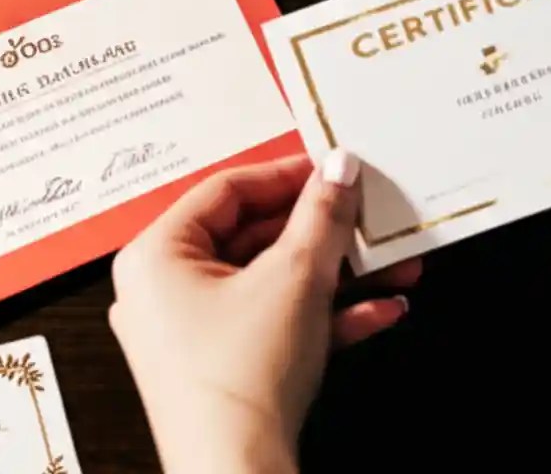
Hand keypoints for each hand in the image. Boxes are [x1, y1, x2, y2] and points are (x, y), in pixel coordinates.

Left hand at [109, 151, 420, 473]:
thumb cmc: (241, 380)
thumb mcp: (296, 277)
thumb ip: (323, 215)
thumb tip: (339, 169)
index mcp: (158, 256)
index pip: (227, 189)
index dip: (289, 175)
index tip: (336, 170)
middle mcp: (165, 292)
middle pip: (256, 237)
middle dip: (327, 234)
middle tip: (369, 217)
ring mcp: (193, 334)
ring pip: (275, 283)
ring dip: (339, 275)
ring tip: (392, 266)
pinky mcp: (225, 368)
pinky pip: (277, 322)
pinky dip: (325, 315)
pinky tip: (379, 311)